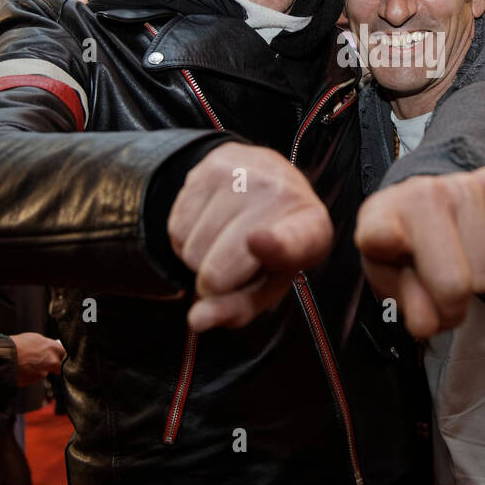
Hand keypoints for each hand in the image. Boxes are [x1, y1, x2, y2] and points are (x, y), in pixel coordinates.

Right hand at [10, 333, 64, 385]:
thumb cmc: (18, 344)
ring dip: (36, 370)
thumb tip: (50, 348)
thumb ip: (47, 345)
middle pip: (58, 367)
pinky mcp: (32, 381)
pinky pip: (31, 378)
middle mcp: (51, 362)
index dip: (62, 356)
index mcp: (54, 349)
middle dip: (52, 366)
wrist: (3, 356)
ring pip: (42, 373)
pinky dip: (26, 375)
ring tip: (24, 362)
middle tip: (43, 362)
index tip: (60, 356)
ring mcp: (42, 373)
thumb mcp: (35, 338)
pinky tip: (19, 368)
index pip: (66, 355)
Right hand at [169, 143, 332, 331]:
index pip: (289, 242)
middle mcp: (279, 194)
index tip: (257, 241)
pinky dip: (186, 239)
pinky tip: (209, 226)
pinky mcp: (211, 164)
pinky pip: (176, 228)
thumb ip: (236, 309)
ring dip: (199, 258)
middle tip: (234, 268)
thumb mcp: (267, 284)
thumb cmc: (271, 247)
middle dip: (215, 284)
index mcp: (309, 230)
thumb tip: (197, 320)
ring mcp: (244, 174)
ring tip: (224, 241)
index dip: (272, 246)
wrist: (271, 182)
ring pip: (192, 250)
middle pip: (218, 268)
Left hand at [354, 167, 484, 337]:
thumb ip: (408, 305)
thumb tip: (428, 321)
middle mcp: (421, 194)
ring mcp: (461, 185)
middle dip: (452, 305)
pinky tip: (481, 252)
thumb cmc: (405, 250)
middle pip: (453, 282)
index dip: (388, 241)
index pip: (381, 231)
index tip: (392, 243)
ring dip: (477, 283)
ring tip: (459, 267)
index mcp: (379, 219)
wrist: (425, 209)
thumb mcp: (391, 282)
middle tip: (442, 298)